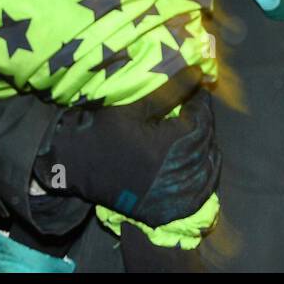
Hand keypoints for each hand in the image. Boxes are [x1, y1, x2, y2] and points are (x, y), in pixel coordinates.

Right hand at [37, 87, 219, 226]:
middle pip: (203, 146)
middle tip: (199, 108)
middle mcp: (169, 176)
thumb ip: (168, 91)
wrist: (74, 166)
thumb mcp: (132, 107)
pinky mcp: (162, 211)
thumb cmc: (101, 131)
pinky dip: (205, 181)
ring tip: (202, 133)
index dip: (201, 105)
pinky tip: (204, 166)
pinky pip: (196, 198)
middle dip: (204, 125)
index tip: (198, 90)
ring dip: (208, 150)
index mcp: (162, 148)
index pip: (198, 123)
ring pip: (205, 172)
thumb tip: (196, 72)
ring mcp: (166, 197)